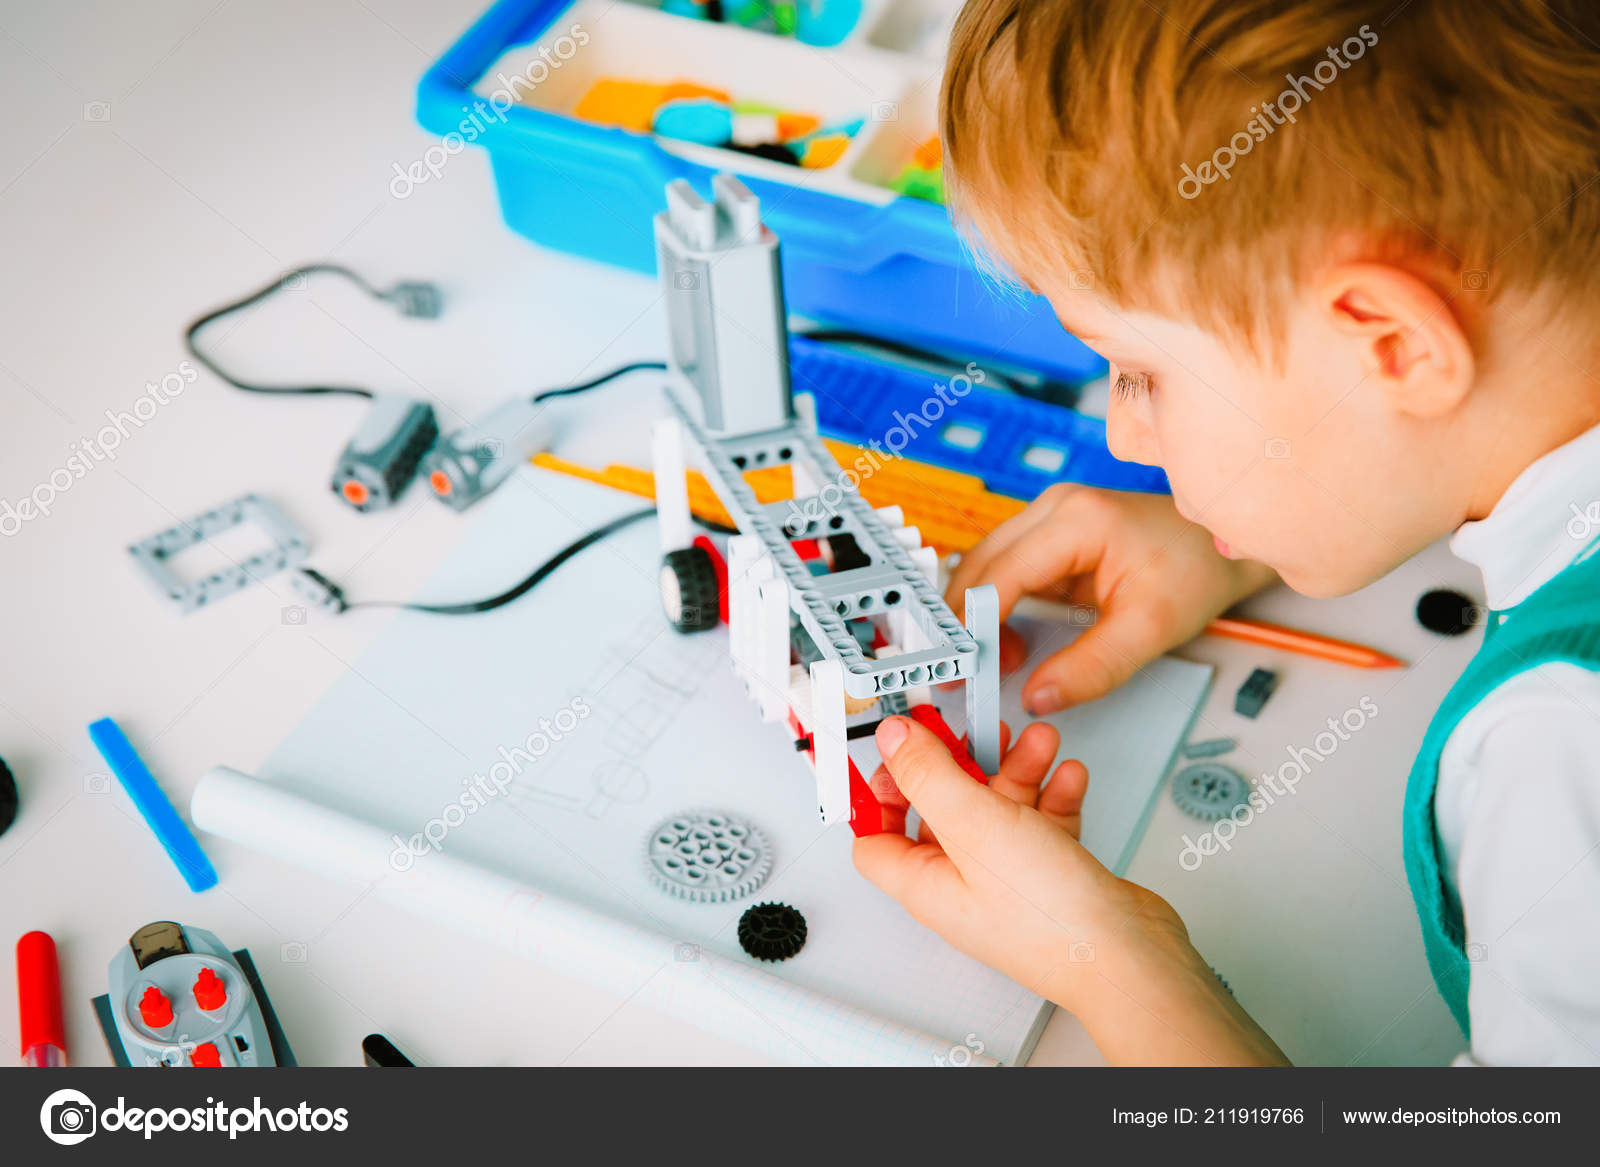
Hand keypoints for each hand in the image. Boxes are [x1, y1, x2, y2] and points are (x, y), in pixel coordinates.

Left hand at [855, 714, 1289, 1065]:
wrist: (1129, 958)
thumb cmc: (1050, 920)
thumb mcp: (974, 826)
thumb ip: (929, 775)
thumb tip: (892, 739)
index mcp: (926, 882)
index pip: (876, 836)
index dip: (880, 791)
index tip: (899, 750)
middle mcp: (962, 884)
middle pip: (943, 809)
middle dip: (963, 764)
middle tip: (978, 733)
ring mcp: (1008, 880)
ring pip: (998, 809)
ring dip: (1017, 769)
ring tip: (1039, 743)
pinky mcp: (1051, 876)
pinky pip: (1041, 822)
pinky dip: (1052, 793)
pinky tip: (1067, 776)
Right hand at [946, 485, 1274, 714]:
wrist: (1219, 549)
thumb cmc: (1194, 572)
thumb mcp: (1149, 629)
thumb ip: (1091, 668)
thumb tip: (1037, 698)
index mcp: (1076, 519)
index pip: (1001, 573)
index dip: (974, 623)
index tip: (964, 667)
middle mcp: (1053, 509)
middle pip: (978, 565)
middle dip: (964, 622)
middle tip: (964, 675)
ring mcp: (1047, 519)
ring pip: (983, 568)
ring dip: (977, 617)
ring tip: (998, 663)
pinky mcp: (1048, 538)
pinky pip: (1003, 572)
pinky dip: (995, 610)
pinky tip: (1010, 644)